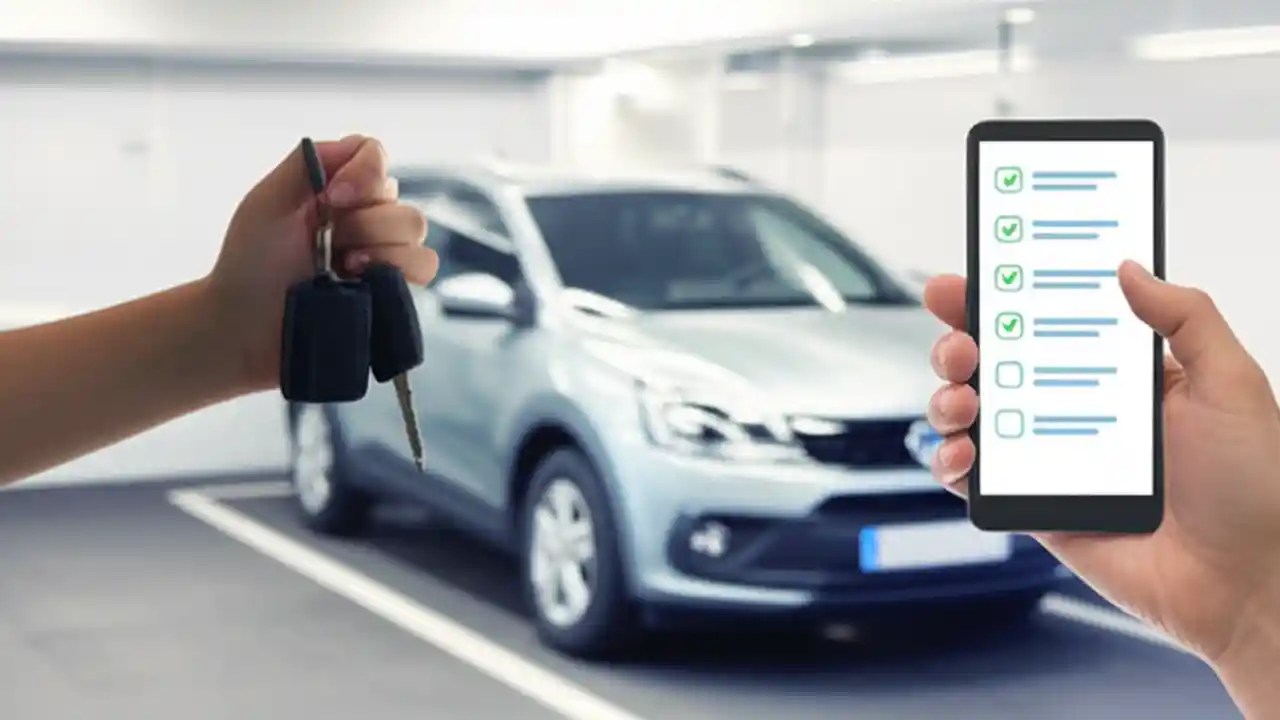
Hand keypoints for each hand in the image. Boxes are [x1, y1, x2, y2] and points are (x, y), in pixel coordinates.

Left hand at [207, 135, 437, 389]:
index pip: (372, 154)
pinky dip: (401, 271)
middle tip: (327, 247)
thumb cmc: (248, 268)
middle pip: (397, 196)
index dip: (364, 173)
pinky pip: (425, 265)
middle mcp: (360, 216)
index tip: (333, 199)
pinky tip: (365, 285)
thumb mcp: (266, 204)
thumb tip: (353, 148)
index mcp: (331, 189)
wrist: (247, 331)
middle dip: (364, 223)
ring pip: (415, 230)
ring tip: (344, 271)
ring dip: (381, 249)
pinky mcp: (392, 289)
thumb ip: (305, 165)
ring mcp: (379, 253)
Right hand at [924, 262, 1279, 708]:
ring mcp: (1047, 458)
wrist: (1245, 581)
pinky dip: (950, 462)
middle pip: (993, 361)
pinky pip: (972, 481)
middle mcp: (1074, 410)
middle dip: (959, 340)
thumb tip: (1128, 268)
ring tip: (964, 400)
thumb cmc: (1255, 490)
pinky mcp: (1032, 505)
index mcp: (1117, 373)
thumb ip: (1185, 316)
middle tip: (963, 343)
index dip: (1000, 295)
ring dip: (947, 398)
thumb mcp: (1232, 384)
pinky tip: (965, 454)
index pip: (1046, 319)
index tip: (969, 276)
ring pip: (970, 416)